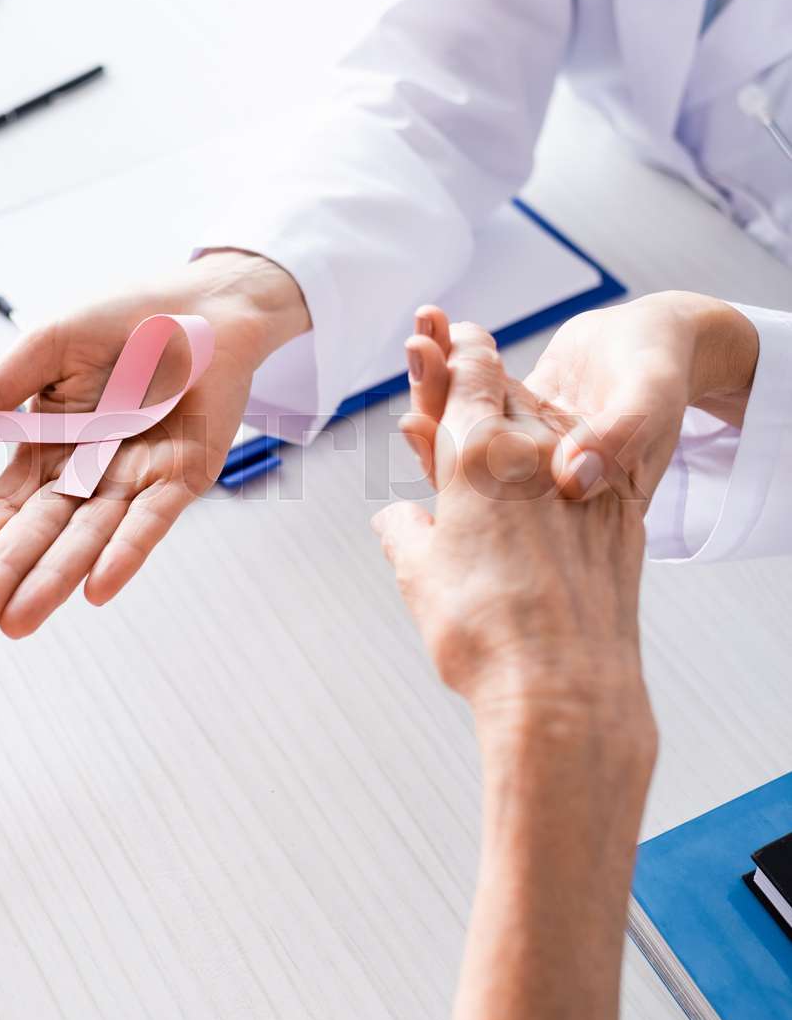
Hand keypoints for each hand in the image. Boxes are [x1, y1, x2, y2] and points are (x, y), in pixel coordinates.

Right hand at [0, 251, 309, 635]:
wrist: (205, 300)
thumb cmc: (125, 318)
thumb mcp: (45, 348)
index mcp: (47, 446)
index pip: (3, 507)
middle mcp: (87, 474)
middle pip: (39, 535)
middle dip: (3, 579)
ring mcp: (135, 480)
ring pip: (89, 539)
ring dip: (55, 580)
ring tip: (20, 622)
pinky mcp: (182, 477)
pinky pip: (150, 521)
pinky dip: (125, 553)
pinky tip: (98, 588)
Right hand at [376, 321, 652, 736]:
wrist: (564, 690)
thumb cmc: (482, 634)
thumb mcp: (416, 575)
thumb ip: (404, 532)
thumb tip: (399, 519)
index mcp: (477, 453)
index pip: (468, 372)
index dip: (454, 347)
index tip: (447, 330)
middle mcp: (534, 454)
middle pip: (508, 390)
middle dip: (480, 373)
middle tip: (455, 358)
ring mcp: (582, 483)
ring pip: (549, 426)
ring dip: (520, 417)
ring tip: (494, 427)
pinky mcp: (620, 517)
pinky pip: (584, 466)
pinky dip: (560, 459)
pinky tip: (547, 472)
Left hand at [400, 293, 758, 502]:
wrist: (662, 340)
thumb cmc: (664, 371)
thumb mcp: (649, 404)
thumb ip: (617, 439)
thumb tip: (573, 479)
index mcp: (564, 493)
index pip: (492, 491)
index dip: (447, 458)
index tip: (416, 419)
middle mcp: (533, 477)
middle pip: (462, 452)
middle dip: (432, 402)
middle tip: (418, 350)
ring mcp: (517, 440)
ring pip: (458, 419)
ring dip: (432, 375)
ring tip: (421, 332)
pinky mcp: (508, 409)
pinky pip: (467, 390)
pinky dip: (447, 356)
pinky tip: (431, 321)